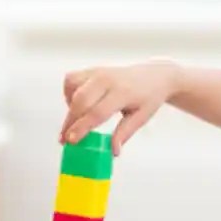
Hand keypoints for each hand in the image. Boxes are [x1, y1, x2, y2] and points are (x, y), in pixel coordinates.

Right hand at [60, 60, 179, 154]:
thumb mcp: (141, 118)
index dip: (82, 127)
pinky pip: (71, 80)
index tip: (71, 140)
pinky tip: (78, 104)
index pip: (98, 112)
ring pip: (72, 88)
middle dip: (70, 122)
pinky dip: (69, 93)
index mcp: (122, 92)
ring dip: (69, 107)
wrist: (154, 76)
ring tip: (77, 120)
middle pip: (80, 101)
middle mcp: (107, 79)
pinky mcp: (91, 70)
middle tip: (66, 139)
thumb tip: (113, 151)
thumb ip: (124, 133)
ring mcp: (98, 72)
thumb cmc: (148, 97)